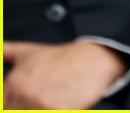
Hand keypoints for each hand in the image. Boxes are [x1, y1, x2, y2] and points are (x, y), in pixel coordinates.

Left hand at [3, 39, 126, 108]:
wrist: (92, 59)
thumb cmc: (62, 57)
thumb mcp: (29, 51)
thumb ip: (6, 52)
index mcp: (13, 82)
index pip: (3, 105)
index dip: (14, 104)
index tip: (27, 97)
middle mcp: (24, 92)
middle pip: (15, 111)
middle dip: (28, 107)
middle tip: (43, 97)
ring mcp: (40, 102)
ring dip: (41, 109)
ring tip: (52, 99)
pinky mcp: (57, 110)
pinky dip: (57, 110)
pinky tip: (62, 102)